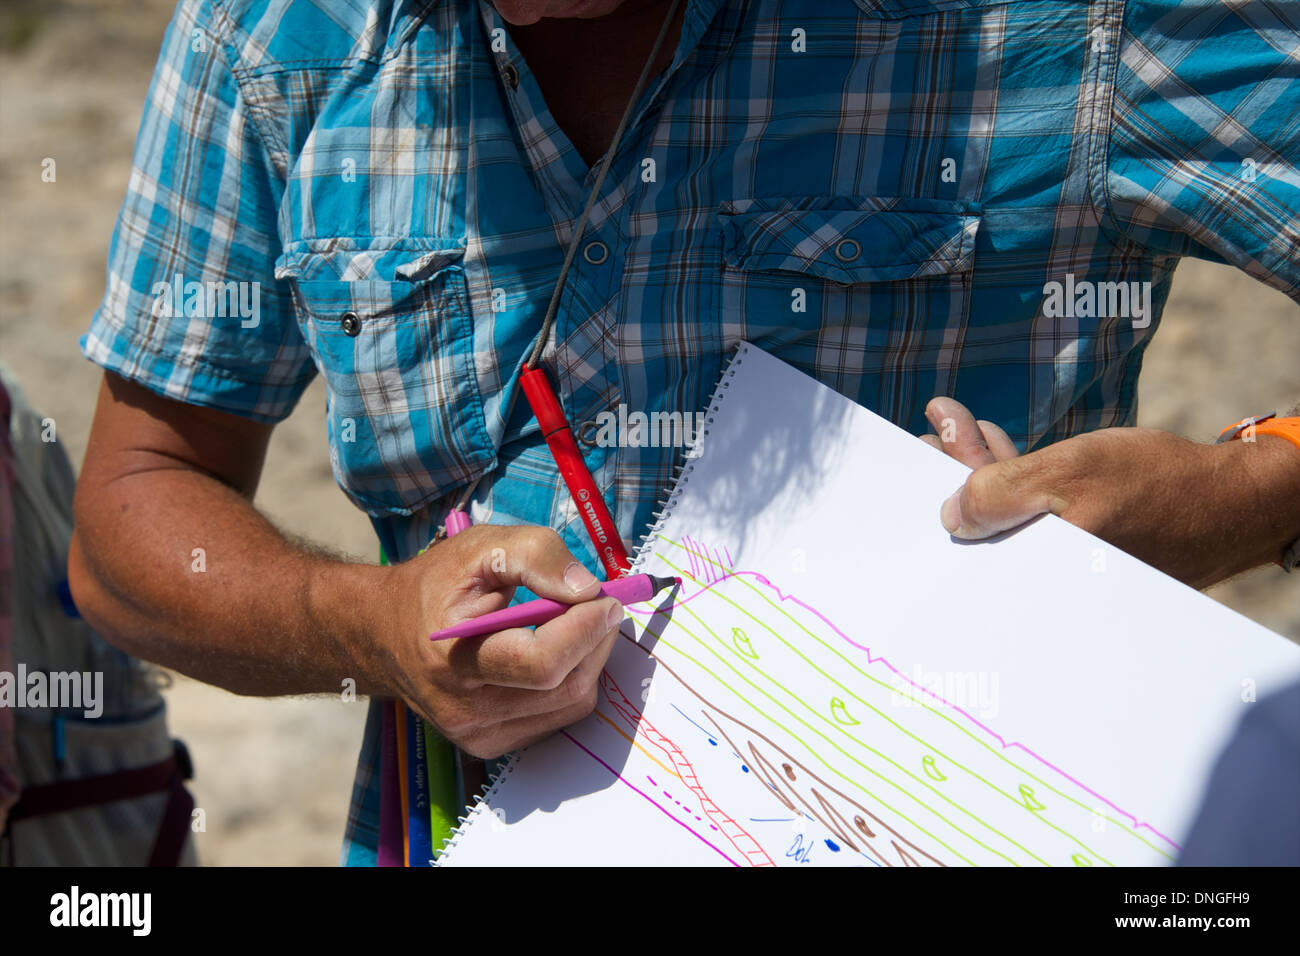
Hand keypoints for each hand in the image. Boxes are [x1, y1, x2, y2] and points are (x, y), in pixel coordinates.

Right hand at [375, 525, 622, 757]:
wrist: (384, 634)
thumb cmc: (436, 586)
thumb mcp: (480, 548)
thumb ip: (535, 555)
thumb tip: (588, 589)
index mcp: (453, 658)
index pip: (541, 663)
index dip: (585, 630)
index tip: (606, 599)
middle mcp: (464, 710)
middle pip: (565, 686)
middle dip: (596, 640)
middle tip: (600, 605)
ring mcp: (478, 735)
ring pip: (571, 704)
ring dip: (590, 660)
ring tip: (577, 623)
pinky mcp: (492, 745)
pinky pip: (560, 716)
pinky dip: (572, 680)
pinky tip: (556, 652)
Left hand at [919, 396, 1299, 588]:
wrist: (1231, 499)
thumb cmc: (1155, 484)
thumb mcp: (1069, 473)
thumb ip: (1001, 492)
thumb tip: (950, 516)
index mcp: (1037, 571)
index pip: (966, 542)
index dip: (937, 494)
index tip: (917, 456)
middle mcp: (1045, 576)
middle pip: (981, 520)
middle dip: (955, 469)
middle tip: (930, 431)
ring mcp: (1063, 560)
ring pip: (1006, 509)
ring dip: (980, 463)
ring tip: (953, 421)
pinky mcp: (1082, 544)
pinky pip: (1034, 510)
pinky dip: (1015, 476)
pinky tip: (994, 440)